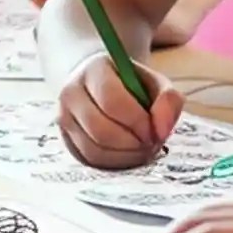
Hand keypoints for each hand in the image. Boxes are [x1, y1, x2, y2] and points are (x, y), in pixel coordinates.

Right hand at [57, 51, 183, 168]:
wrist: (96, 82)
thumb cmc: (130, 83)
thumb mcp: (154, 82)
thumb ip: (168, 100)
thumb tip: (162, 131)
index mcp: (93, 70)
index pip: (112, 101)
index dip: (138, 121)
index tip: (155, 129)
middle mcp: (71, 93)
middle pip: (100, 129)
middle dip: (133, 143)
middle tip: (151, 143)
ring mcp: (64, 117)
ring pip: (94, 149)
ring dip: (125, 156)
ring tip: (142, 149)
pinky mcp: (66, 139)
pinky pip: (89, 160)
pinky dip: (114, 163)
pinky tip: (128, 154)